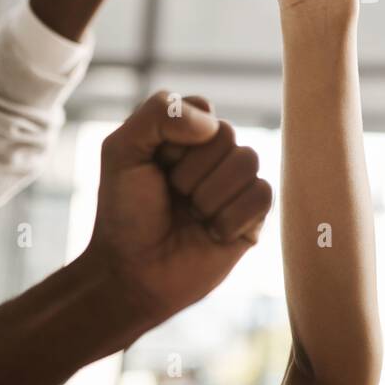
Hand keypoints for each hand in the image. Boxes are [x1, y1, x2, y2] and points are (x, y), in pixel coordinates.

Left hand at [86, 91, 271, 326]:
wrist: (134, 273)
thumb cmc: (125, 213)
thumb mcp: (122, 151)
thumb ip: (158, 113)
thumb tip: (212, 124)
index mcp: (185, 134)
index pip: (202, 110)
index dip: (175, 139)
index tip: (154, 165)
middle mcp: (214, 154)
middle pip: (226, 134)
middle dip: (190, 172)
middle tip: (173, 196)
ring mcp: (236, 184)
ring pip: (248, 161)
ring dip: (210, 196)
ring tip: (192, 216)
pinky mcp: (254, 215)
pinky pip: (262, 194)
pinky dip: (230, 218)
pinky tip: (211, 233)